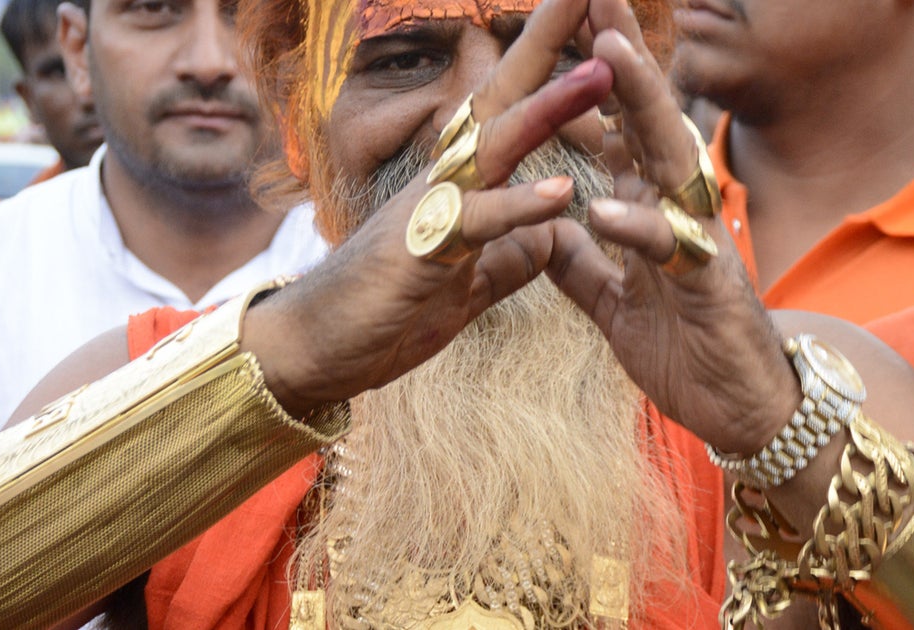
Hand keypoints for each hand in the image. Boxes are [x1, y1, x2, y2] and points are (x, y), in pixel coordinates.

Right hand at [242, 0, 613, 416]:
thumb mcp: (466, 285)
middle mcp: (447, 180)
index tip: (593, 17)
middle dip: (547, 40)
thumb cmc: (385, 312)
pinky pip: (477, 224)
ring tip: (600, 70)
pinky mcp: (423, 252)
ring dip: (548, 106)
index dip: (552, 63)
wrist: (313, 349)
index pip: (513, 109)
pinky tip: (561, 191)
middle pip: (504, 97)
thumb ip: (509, 255)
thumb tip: (554, 237)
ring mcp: (432, 209)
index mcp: (462, 184)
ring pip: (495, 146)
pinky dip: (518, 207)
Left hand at [546, 0, 799, 453]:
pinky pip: (671, 249)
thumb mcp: (615, 303)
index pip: (618, 129)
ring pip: (669, 161)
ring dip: (641, 107)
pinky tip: (603, 208)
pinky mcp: (707, 286)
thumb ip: (580, 265)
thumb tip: (545, 232)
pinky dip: (638, 228)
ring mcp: (696, 241)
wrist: (742, 411)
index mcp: (649, 209)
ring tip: (611, 55)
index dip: (595, 79)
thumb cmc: (684, 347)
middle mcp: (676, 210)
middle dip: (622, 57)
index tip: (571, 22)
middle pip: (646, 119)